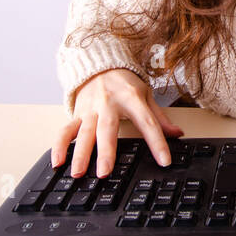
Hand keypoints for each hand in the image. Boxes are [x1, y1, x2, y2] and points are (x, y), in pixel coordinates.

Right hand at [52, 68, 183, 177]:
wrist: (100, 63)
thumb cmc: (124, 82)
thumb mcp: (145, 95)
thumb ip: (159, 118)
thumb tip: (177, 134)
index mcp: (131, 98)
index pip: (147, 122)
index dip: (157, 142)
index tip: (164, 161)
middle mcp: (109, 103)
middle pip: (108, 130)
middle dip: (106, 151)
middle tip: (105, 172)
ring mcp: (91, 109)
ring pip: (85, 132)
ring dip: (80, 154)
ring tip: (78, 173)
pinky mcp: (77, 112)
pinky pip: (66, 130)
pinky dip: (60, 145)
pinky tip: (57, 162)